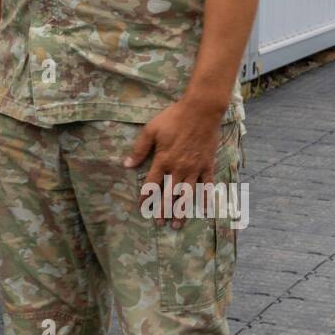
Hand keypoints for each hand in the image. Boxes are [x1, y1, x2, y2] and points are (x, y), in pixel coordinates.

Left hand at [122, 97, 223, 229]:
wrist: (201, 110)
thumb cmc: (174, 117)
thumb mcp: (151, 130)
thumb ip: (139, 149)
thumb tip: (126, 164)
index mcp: (163, 160)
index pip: (151, 184)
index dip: (145, 198)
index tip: (142, 208)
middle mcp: (179, 168)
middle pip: (169, 195)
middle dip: (163, 210)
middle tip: (159, 223)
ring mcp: (195, 168)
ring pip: (187, 195)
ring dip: (182, 211)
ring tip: (177, 224)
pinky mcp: (208, 165)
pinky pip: (207, 186)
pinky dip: (206, 199)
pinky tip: (205, 211)